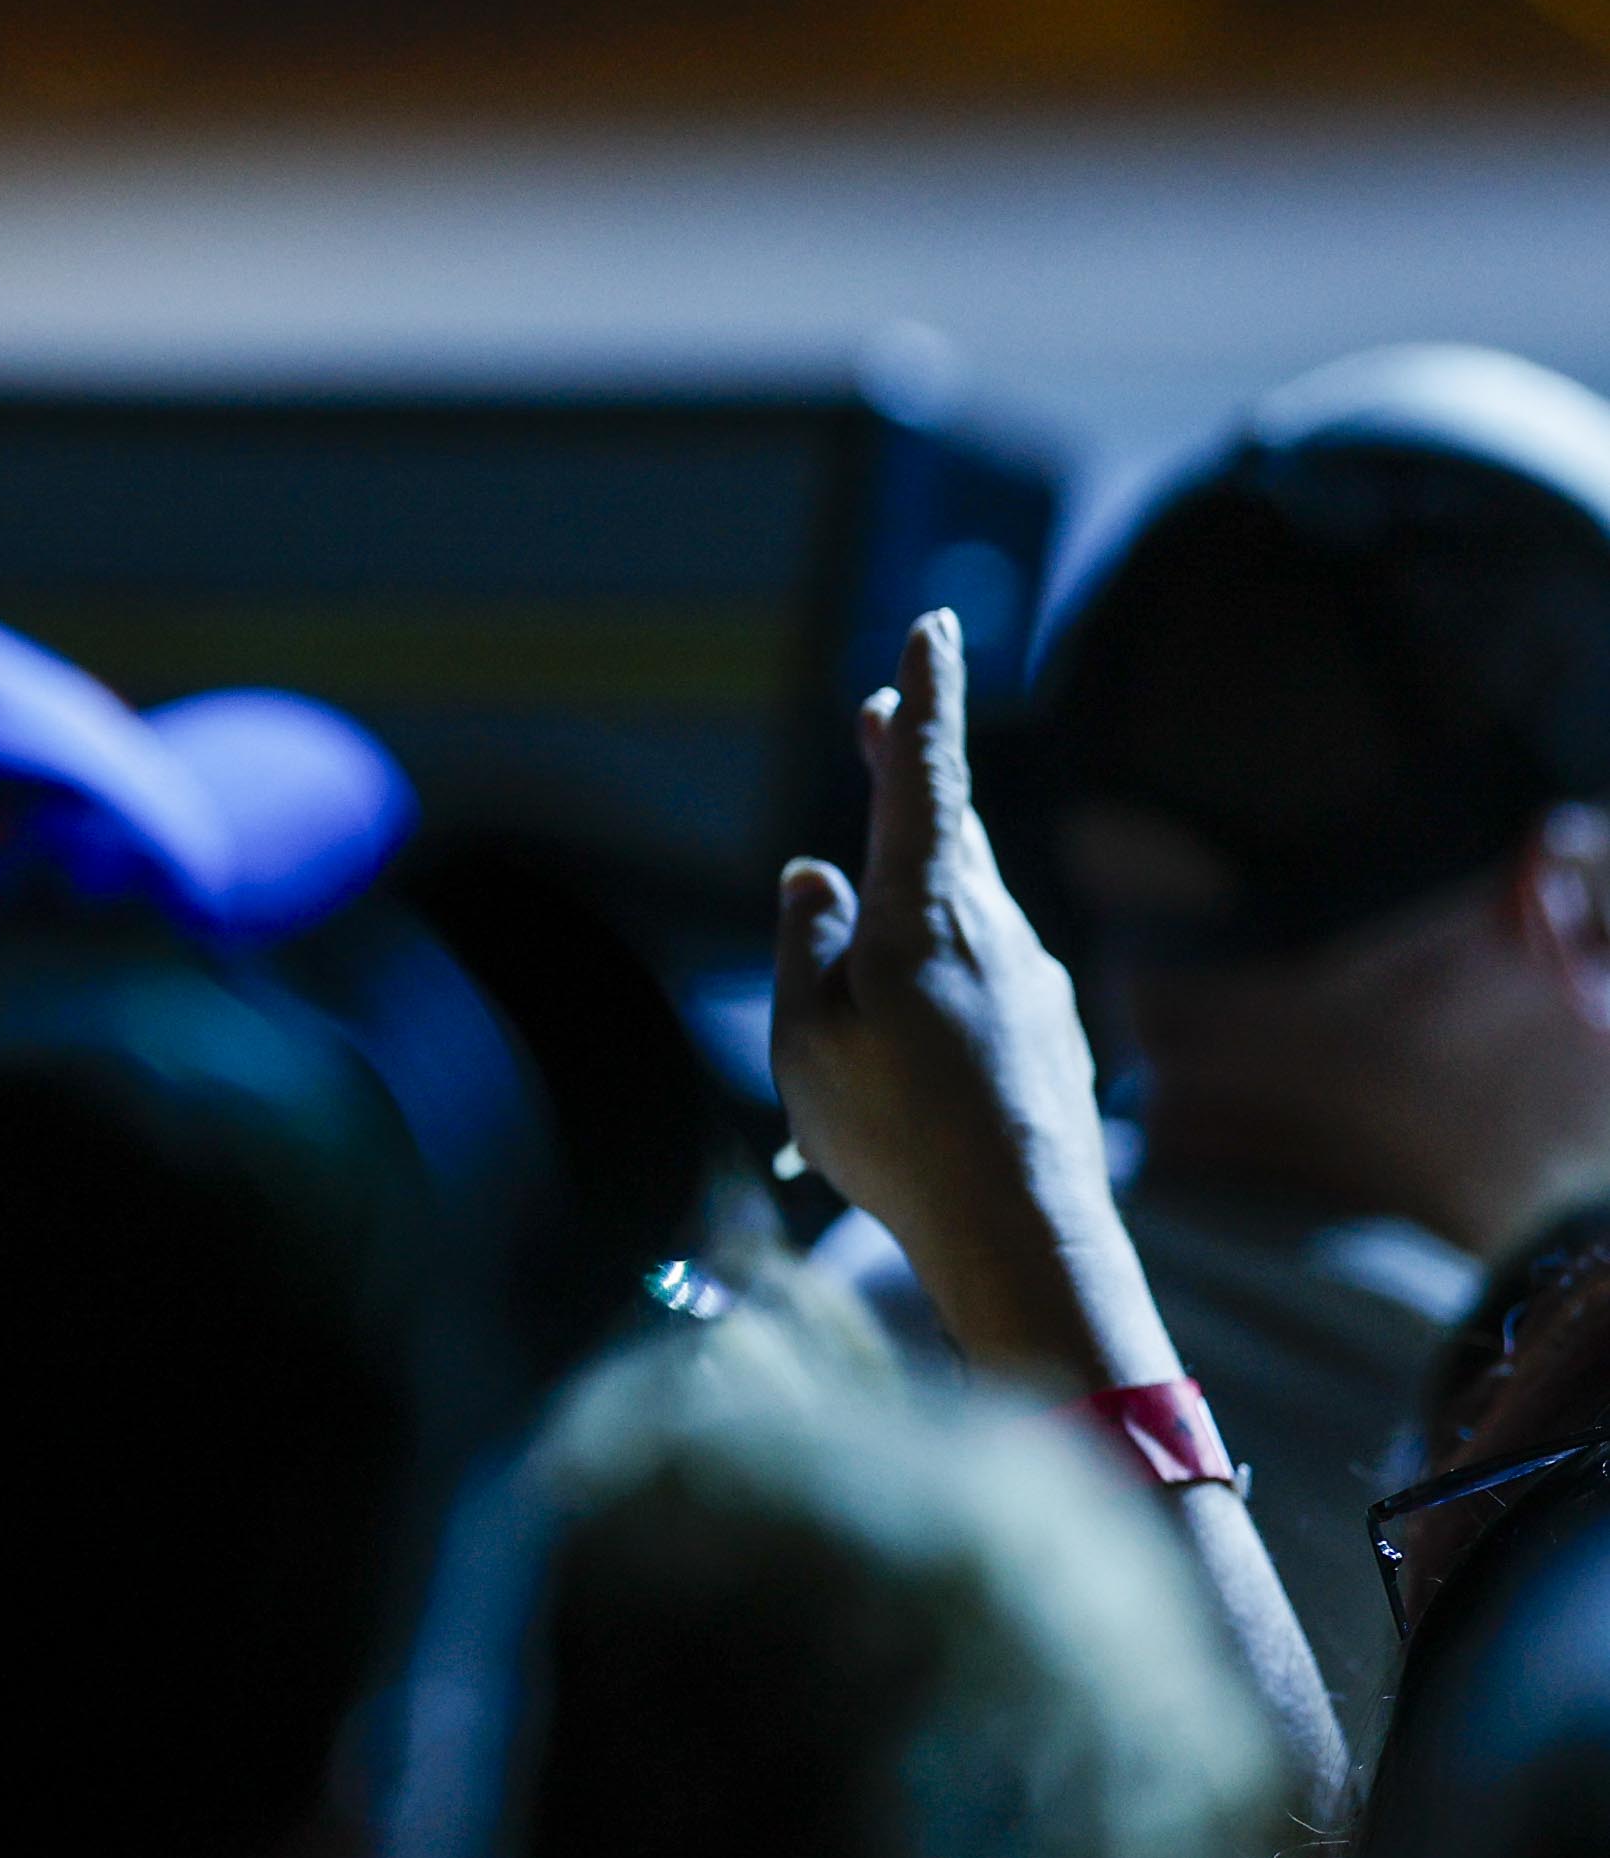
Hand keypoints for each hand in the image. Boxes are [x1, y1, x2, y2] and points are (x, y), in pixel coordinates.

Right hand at [772, 610, 1163, 1385]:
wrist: (1022, 1232)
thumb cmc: (896, 1133)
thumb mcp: (808, 1036)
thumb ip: (805, 945)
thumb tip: (813, 875)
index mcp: (926, 912)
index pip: (926, 775)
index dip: (925, 696)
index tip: (932, 625)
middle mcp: (994, 928)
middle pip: (948, 830)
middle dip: (912, 771)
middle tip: (879, 716)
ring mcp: (1033, 982)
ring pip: (968, 904)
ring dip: (919, 886)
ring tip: (869, 900)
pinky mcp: (1051, 1035)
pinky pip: (984, 973)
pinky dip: (940, 968)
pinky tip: (913, 1028)